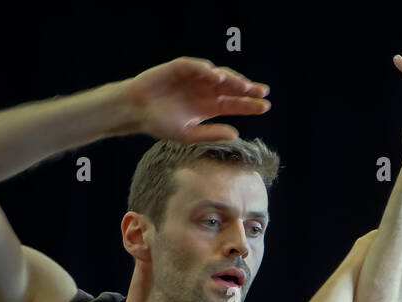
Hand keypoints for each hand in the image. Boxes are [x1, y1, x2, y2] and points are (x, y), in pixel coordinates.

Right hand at [123, 57, 269, 142]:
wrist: (136, 113)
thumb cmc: (160, 124)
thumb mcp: (188, 135)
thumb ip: (211, 134)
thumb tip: (236, 134)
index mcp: (208, 106)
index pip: (233, 104)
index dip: (249, 105)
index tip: (265, 106)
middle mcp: (204, 90)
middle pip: (231, 87)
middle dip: (246, 89)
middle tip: (262, 92)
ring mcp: (193, 78)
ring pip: (217, 75)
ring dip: (231, 79)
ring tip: (244, 86)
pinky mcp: (179, 68)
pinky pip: (196, 67)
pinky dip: (206, 70)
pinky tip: (217, 77)